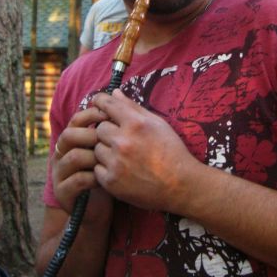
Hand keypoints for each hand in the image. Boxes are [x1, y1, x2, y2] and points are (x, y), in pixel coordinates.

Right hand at [52, 106, 110, 215]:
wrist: (103, 208)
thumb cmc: (111, 171)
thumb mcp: (113, 145)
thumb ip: (114, 121)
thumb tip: (118, 92)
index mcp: (73, 139)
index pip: (76, 119)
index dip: (91, 114)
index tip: (109, 114)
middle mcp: (61, 154)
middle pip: (68, 135)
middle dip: (90, 135)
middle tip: (109, 139)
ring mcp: (60, 174)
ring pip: (73, 157)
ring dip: (94, 156)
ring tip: (110, 160)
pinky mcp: (63, 193)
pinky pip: (77, 180)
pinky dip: (94, 177)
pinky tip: (107, 178)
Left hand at [92, 90, 200, 212]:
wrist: (179, 184)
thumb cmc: (171, 150)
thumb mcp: (157, 123)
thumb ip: (133, 107)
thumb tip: (114, 92)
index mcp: (136, 123)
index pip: (106, 104)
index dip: (101, 102)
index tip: (99, 104)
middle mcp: (123, 141)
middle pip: (100, 128)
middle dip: (108, 132)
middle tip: (122, 140)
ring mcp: (116, 163)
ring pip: (97, 149)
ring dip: (106, 151)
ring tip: (124, 157)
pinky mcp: (111, 181)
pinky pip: (97, 169)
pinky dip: (107, 170)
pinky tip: (122, 171)